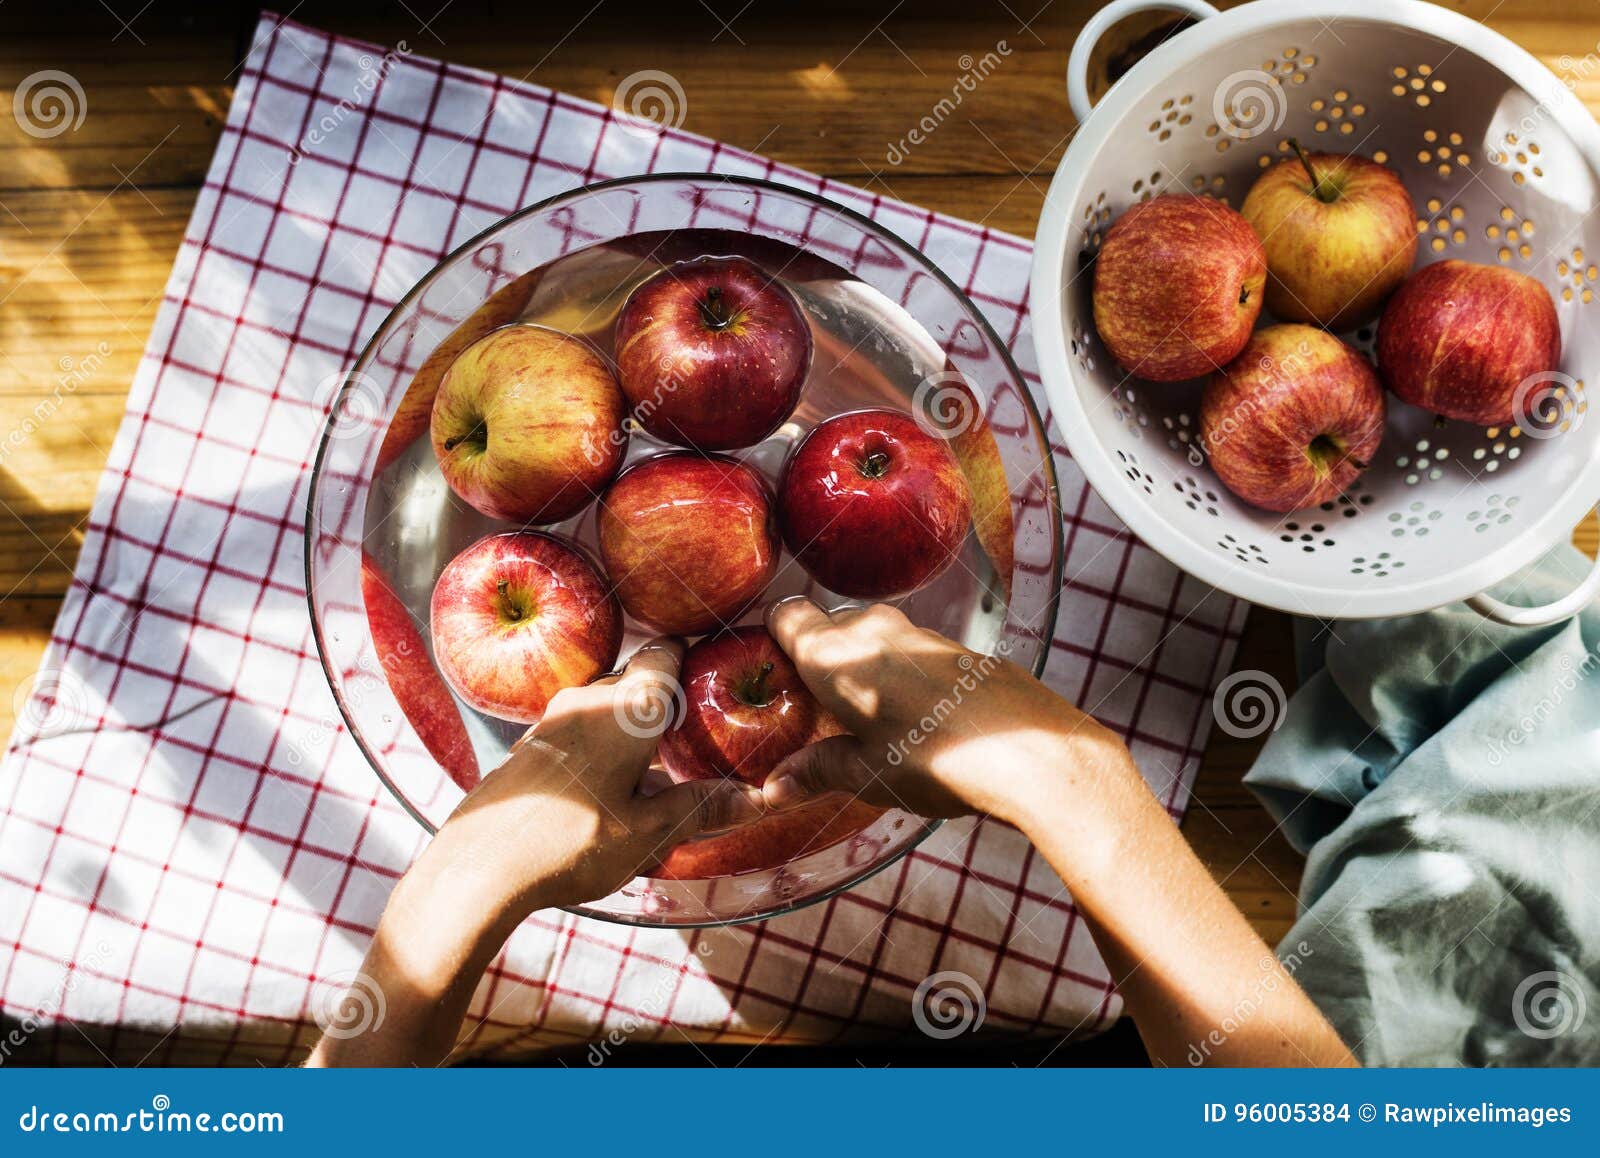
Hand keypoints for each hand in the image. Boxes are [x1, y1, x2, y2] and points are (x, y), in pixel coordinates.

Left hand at [424, 637, 764, 915]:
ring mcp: (554, 721)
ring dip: (632, 725)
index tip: (712, 674)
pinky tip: (610, 786)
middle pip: (636, 679)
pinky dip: (603, 744)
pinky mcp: (531, 747)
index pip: (666, 653)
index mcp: (628, 708)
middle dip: (666, 698)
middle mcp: (589, 700)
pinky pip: (579, 730)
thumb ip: (702, 808)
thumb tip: (756, 800)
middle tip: (696, 730)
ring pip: (605, 706)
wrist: (481, 867)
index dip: (691, 656)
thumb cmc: (574, 842)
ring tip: (657, 764)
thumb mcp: (650, 832)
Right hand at [761, 599, 1128, 824]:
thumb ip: (817, 771)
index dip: (776, 640)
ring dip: (865, 667)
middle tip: (817, 709)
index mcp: (835, 654)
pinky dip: (904, 675)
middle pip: (831, 626)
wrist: (1028, 751)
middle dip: (821, 660)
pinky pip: (912, 652)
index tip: (775, 676)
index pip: (787, 616)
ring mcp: (920, 634)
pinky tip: (917, 718)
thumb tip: (775, 787)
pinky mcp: (958, 648)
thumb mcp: (865, 775)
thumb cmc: (934, 759)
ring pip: (874, 637)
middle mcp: (874, 630)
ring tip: (867, 719)